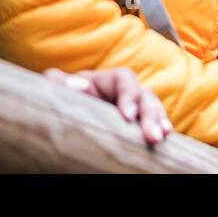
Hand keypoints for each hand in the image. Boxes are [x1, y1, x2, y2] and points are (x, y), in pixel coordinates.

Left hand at [44, 67, 171, 145]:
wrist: (55, 125)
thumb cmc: (53, 104)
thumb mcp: (52, 90)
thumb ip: (59, 83)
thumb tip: (81, 87)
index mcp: (102, 80)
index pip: (124, 78)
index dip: (130, 94)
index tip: (128, 115)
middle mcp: (120, 92)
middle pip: (144, 94)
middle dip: (150, 114)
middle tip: (153, 136)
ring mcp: (129, 108)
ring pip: (153, 107)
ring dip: (159, 120)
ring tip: (161, 136)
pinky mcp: (132, 125)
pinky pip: (151, 122)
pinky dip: (160, 127)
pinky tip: (166, 138)